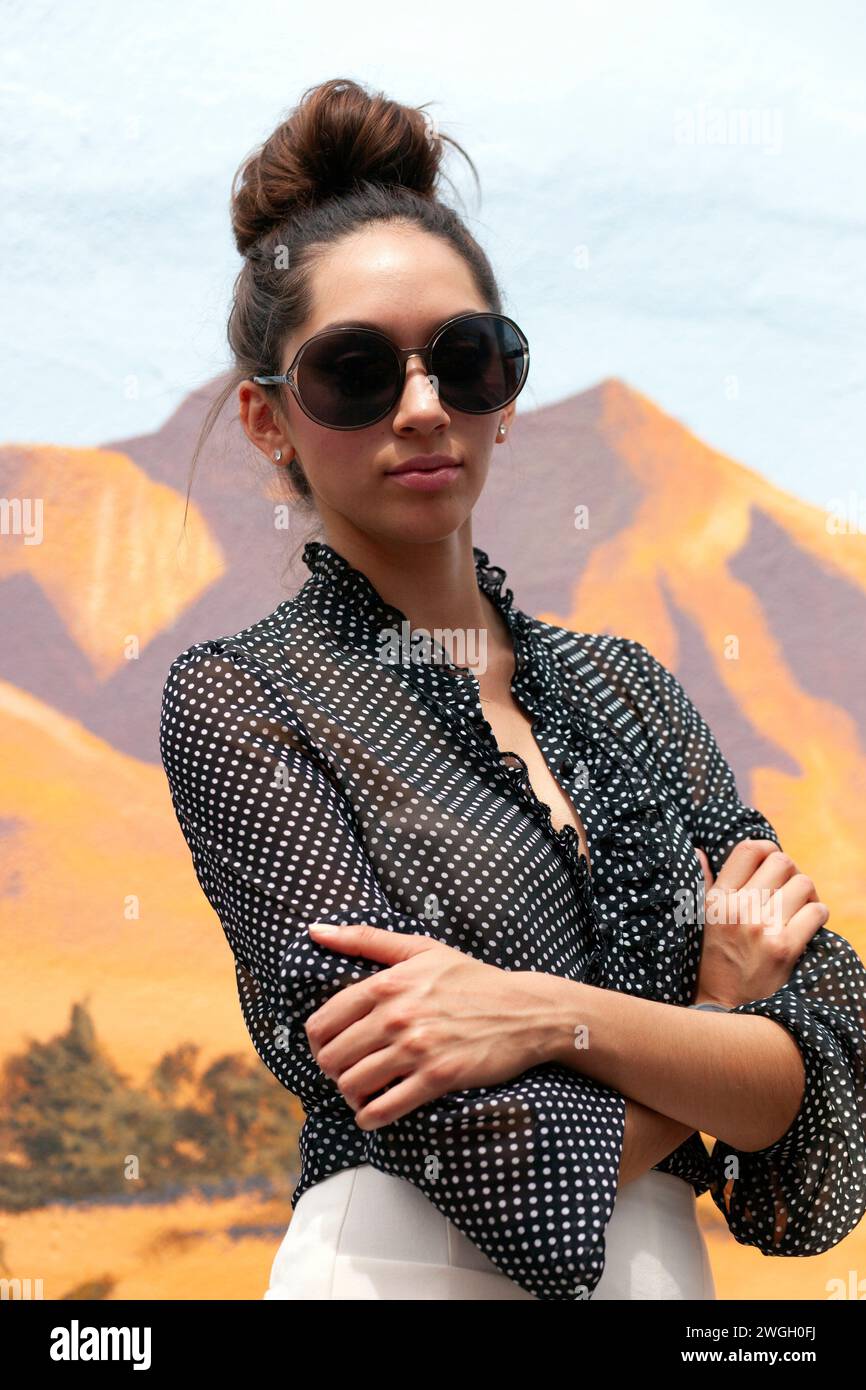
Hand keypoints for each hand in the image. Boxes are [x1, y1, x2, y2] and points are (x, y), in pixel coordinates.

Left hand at [303, 924, 549, 1127]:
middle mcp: (396, 1016)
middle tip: (346, 1071)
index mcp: (386, 985)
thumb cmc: (470, 979)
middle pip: (332, 1057)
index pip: (322, 1022)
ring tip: (361, 1091)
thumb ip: (364, 939)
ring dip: (351, 1094)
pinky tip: (372, 1113)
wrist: (523, 1010)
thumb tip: (315, 931)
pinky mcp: (437, 1078)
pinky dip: (370, 1117)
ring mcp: (416, 1049)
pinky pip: (384, 1108)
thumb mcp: (420, 949)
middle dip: (332, 1070)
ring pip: (353, 1084)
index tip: (329, 1048)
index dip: (317, 1042)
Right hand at [692, 839, 828, 1008]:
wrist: (723, 1008)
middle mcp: (738, 909)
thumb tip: (702, 852)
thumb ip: (703, 884)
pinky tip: (808, 924)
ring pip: (804, 884)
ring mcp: (762, 928)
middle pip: (782, 862)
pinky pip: (816, 913)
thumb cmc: (711, 962)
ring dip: (808, 894)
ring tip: (800, 907)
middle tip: (789, 889)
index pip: (749, 849)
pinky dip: (818, 915)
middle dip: (791, 872)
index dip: (767, 849)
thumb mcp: (699, 921)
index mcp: (717, 899)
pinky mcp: (784, 948)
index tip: (771, 864)